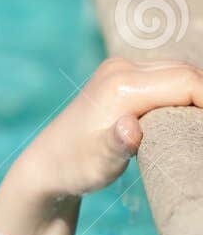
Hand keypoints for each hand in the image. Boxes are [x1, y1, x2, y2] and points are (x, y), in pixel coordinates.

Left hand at [0, 57, 202, 234]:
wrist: (48, 162)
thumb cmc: (75, 166)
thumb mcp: (99, 163)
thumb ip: (118, 144)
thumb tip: (129, 128)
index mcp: (120, 86)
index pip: (187, 83)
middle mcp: (120, 69)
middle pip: (186, 72)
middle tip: (201, 131)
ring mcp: (120, 68)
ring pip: (178, 71)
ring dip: (195, 93)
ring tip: (195, 124)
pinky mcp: (121, 74)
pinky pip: (165, 75)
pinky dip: (181, 91)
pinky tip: (184, 114)